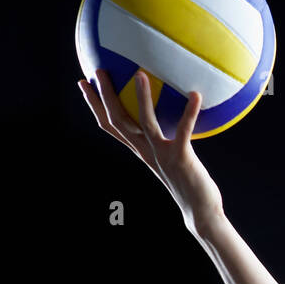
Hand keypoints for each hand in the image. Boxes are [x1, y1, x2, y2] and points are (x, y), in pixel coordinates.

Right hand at [77, 68, 224, 235]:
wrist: (200, 214)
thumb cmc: (190, 186)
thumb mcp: (173, 160)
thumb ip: (168, 142)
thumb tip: (174, 120)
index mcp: (142, 152)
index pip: (111, 127)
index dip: (94, 106)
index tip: (84, 84)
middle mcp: (147, 153)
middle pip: (118, 121)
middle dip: (105, 96)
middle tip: (98, 70)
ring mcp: (162, 156)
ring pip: (145, 124)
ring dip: (141, 99)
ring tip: (139, 74)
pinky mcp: (181, 159)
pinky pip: (184, 131)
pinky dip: (189, 113)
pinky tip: (196, 95)